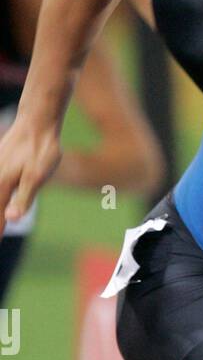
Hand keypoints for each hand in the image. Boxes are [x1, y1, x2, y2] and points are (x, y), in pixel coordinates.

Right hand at [0, 117, 61, 237]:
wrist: (37, 122)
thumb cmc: (41, 151)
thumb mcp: (36, 177)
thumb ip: (23, 199)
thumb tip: (11, 219)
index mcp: (2, 185)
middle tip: (0, 237)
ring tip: (1, 227)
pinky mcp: (0, 164)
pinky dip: (0, 199)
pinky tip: (4, 201)